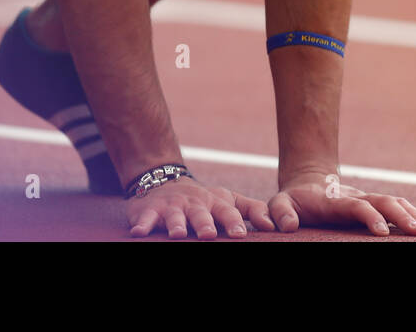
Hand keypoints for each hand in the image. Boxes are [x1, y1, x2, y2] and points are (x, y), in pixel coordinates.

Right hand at [126, 177, 276, 238]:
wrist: (164, 181)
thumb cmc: (204, 200)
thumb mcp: (228, 200)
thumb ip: (252, 210)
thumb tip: (275, 225)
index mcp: (215, 202)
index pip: (227, 212)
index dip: (233, 222)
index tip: (240, 234)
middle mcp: (194, 203)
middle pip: (200, 214)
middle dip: (204, 224)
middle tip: (208, 234)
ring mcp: (171, 207)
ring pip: (173, 216)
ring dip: (175, 224)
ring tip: (177, 234)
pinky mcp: (149, 211)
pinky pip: (145, 218)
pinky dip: (142, 225)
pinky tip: (139, 233)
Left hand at [270, 173, 415, 235]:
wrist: (307, 181)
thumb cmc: (293, 200)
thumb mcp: (279, 204)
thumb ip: (279, 212)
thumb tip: (288, 225)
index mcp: (335, 201)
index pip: (356, 206)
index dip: (370, 217)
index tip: (383, 232)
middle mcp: (356, 197)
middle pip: (384, 202)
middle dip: (403, 216)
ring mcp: (368, 199)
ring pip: (396, 203)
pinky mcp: (376, 205)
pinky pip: (400, 207)